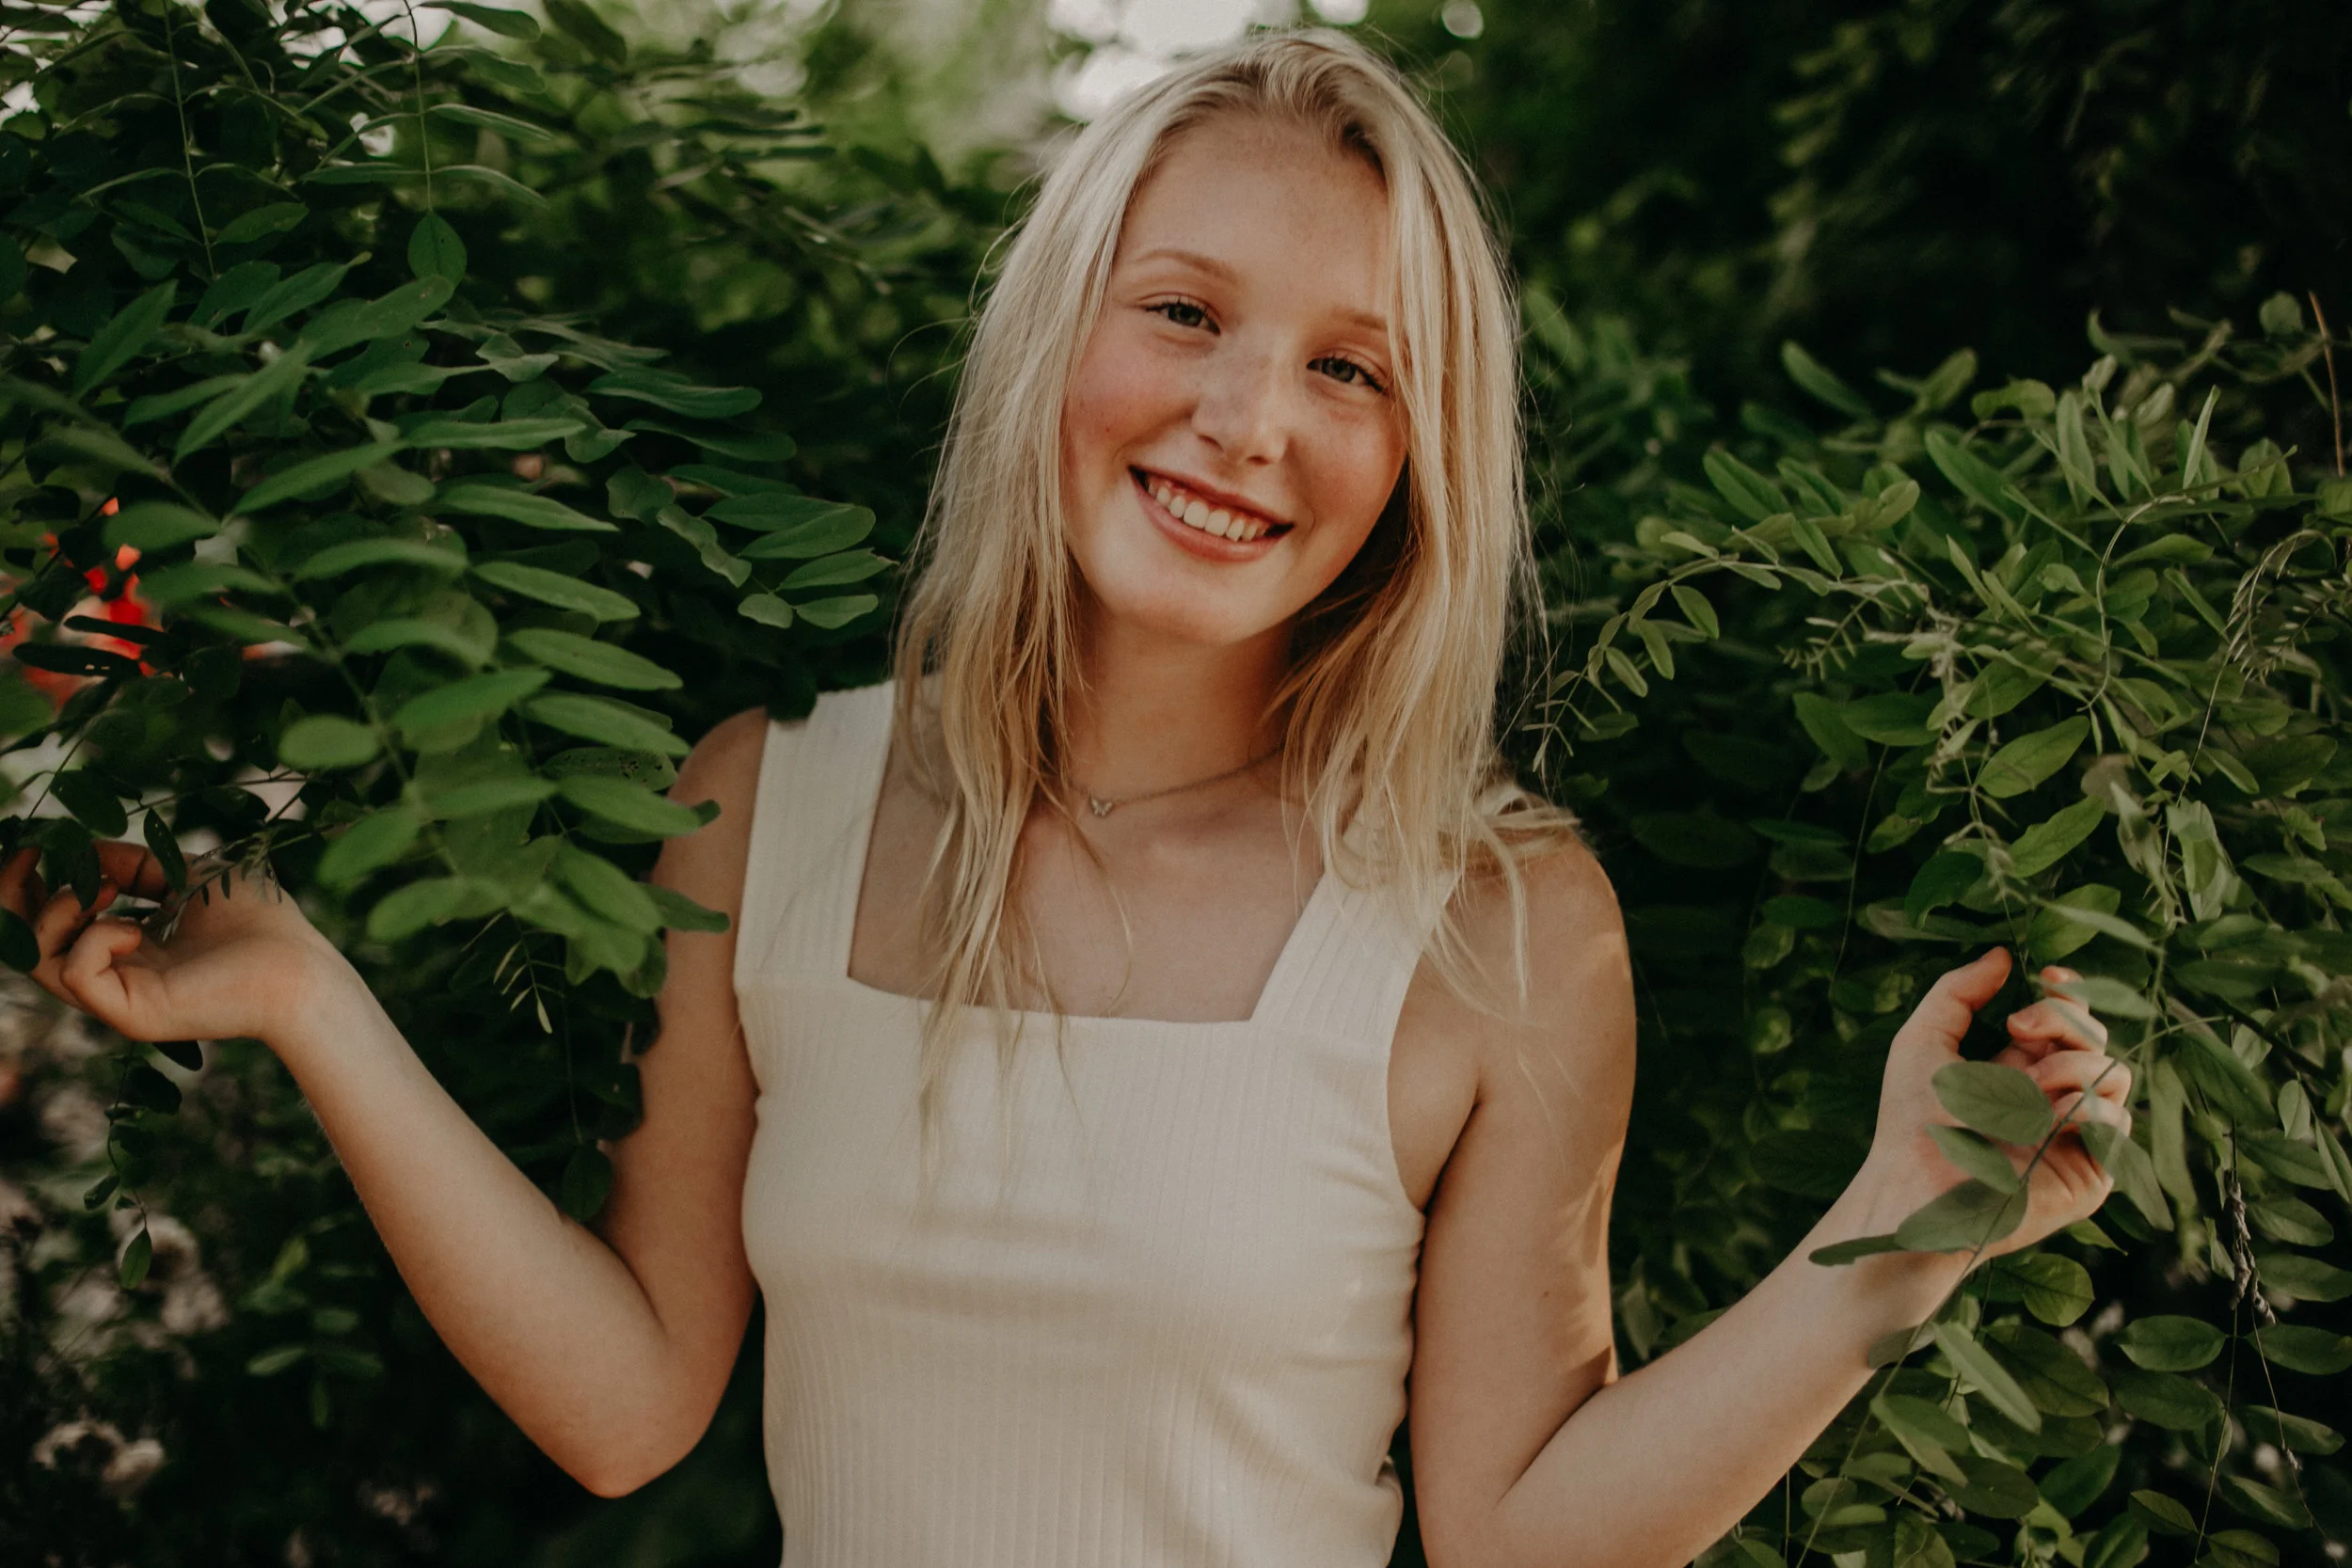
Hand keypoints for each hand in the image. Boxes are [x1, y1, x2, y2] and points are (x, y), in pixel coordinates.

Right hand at [0, 842, 352, 1050]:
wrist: (302, 967)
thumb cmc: (259, 923)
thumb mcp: (187, 876)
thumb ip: (136, 865)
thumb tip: (84, 852)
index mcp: (125, 950)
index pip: (50, 925)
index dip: (30, 886)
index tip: (34, 848)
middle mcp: (114, 977)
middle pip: (25, 946)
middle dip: (15, 897)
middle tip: (28, 857)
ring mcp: (118, 999)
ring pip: (39, 958)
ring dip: (59, 910)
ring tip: (105, 890)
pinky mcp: (130, 1014)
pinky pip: (75, 971)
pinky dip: (95, 936)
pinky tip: (136, 927)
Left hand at [1856, 947, 2131, 1260]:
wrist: (1916, 1185)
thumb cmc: (1911, 1120)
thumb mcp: (1924, 1040)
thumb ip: (1958, 992)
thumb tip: (2003, 955)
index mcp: (2019, 1069)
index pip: (2068, 1022)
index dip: (2070, 994)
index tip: (2049, 975)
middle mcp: (2052, 1099)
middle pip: (2097, 1039)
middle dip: (2066, 1019)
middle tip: (2019, 1027)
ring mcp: (2074, 1135)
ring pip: (2116, 1075)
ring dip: (2075, 1064)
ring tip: (2028, 1085)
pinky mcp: (2090, 1173)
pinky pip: (2117, 1125)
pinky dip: (2089, 1109)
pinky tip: (2050, 1116)